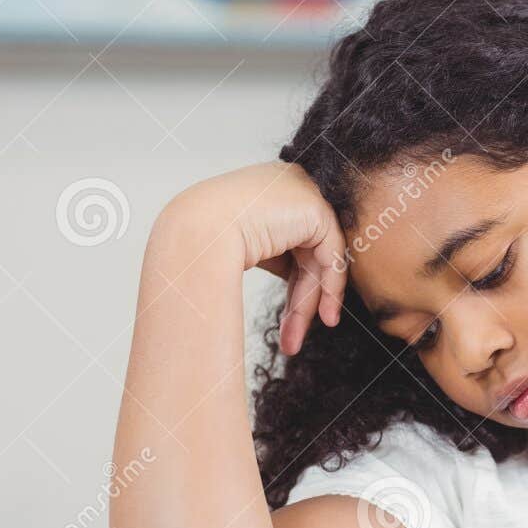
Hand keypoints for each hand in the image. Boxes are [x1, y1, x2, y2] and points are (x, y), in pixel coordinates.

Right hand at [160, 161, 346, 354]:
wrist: (194, 234)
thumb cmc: (203, 244)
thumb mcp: (247, 249)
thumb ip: (277, 257)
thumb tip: (299, 286)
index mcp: (269, 190)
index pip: (292, 243)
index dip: (294, 285)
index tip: (289, 323)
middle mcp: (289, 186)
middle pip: (306, 255)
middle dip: (299, 302)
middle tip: (290, 341)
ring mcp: (304, 192)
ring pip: (319, 259)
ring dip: (309, 304)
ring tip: (294, 341)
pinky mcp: (315, 207)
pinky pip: (333, 253)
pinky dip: (330, 287)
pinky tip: (324, 315)